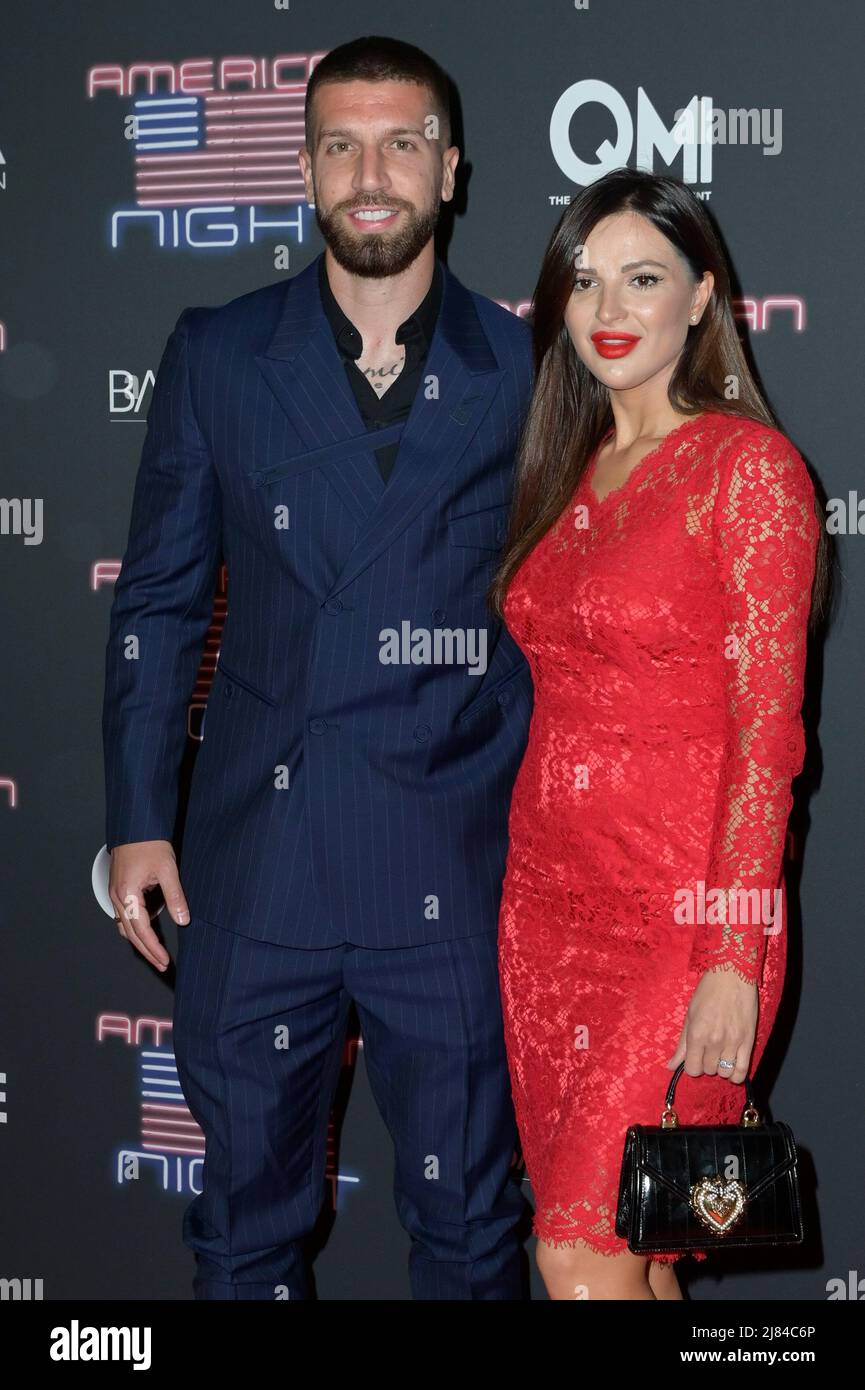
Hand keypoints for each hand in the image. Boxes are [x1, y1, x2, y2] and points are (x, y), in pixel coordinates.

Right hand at [108, 839, 189, 971]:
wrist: (136, 825)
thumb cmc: (150, 843)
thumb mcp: (168, 869)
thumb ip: (175, 896)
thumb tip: (183, 920)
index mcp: (127, 894)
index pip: (141, 930)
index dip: (153, 947)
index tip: (164, 960)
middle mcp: (117, 897)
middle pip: (130, 933)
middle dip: (146, 951)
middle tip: (161, 964)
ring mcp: (116, 893)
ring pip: (125, 926)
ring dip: (139, 941)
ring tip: (154, 953)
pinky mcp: (119, 888)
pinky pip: (124, 915)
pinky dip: (134, 928)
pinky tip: (144, 932)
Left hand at [666, 967, 757, 1082]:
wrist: (732, 975)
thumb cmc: (708, 991)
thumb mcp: (689, 1015)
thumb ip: (682, 1044)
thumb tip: (670, 1066)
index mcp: (697, 1034)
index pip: (692, 1069)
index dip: (692, 1066)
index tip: (694, 1058)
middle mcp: (714, 1041)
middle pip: (709, 1070)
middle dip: (706, 1063)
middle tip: (708, 1050)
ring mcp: (733, 1042)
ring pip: (725, 1072)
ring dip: (721, 1067)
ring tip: (721, 1055)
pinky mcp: (748, 1041)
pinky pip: (743, 1070)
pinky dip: (736, 1074)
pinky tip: (732, 1066)